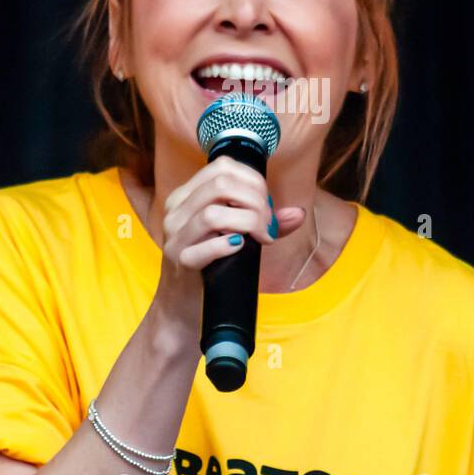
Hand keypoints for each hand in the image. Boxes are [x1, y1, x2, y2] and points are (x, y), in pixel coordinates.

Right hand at [149, 157, 306, 336]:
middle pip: (221, 184)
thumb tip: (298, 214)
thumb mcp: (235, 236)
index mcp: (186, 196)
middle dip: (256, 201)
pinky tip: (240, 248)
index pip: (222, 167)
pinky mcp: (180, 262)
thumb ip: (265, 222)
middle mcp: (176, 211)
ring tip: (260, 237)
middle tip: (267, 225)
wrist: (183, 307)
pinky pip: (206, 246)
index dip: (253, 181)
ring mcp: (175, 236)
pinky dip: (229, 245)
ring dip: (248, 222)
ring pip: (213, 213)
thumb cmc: (212, 266)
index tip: (267, 204)